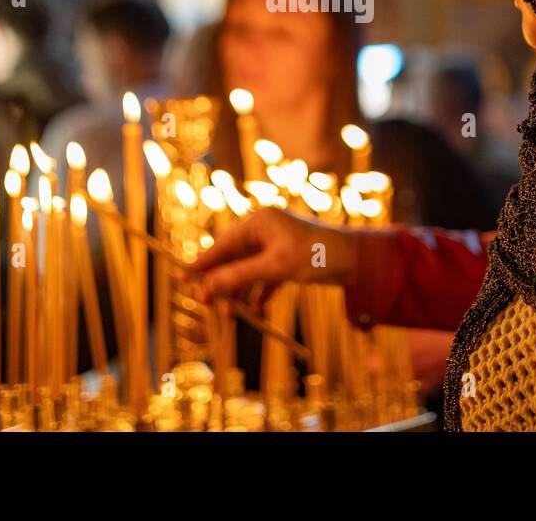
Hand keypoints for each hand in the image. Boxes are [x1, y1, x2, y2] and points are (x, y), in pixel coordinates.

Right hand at [189, 208, 358, 311]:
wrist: (355, 261)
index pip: (222, 244)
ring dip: (239, 292)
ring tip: (233, 315)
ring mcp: (275, 245)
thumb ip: (239, 276)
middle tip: (207, 305)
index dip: (201, 262)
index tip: (180, 275)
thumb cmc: (315, 256)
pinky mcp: (286, 259)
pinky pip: (264, 277)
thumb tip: (208, 287)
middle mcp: (264, 230)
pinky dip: (259, 292)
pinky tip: (258, 309)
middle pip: (232, 259)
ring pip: (247, 270)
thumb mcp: (274, 268)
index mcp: (259, 222)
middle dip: (221, 283)